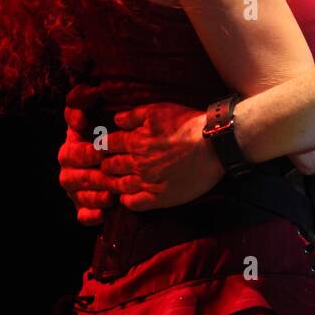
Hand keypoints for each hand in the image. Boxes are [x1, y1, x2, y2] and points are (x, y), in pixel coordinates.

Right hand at [58, 105, 118, 227]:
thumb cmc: (105, 132)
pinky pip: (82, 216)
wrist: (117, 155)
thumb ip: (80, 110)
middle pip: (76, 178)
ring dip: (94, 197)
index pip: (73, 153)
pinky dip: (90, 216)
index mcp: (69, 150)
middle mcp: (68, 172)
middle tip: (113, 176)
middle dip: (95, 177)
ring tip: (111, 196)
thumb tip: (78, 116)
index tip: (103, 151)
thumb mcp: (93, 116)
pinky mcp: (83, 208)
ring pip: (80, 197)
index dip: (87, 153)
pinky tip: (102, 214)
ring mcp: (75, 192)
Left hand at [98, 103, 225, 210]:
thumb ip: (134, 115)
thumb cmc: (187, 125)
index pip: (107, 145)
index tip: (102, 148)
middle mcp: (136, 163)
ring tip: (112, 182)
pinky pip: (134, 203)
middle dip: (105, 165)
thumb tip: (116, 120)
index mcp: (135, 141)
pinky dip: (126, 201)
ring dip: (112, 183)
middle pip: (110, 166)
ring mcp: (147, 182)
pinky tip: (126, 198)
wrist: (212, 145)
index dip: (103, 146)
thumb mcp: (158, 110)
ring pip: (119, 185)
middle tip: (104, 166)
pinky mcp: (160, 197)